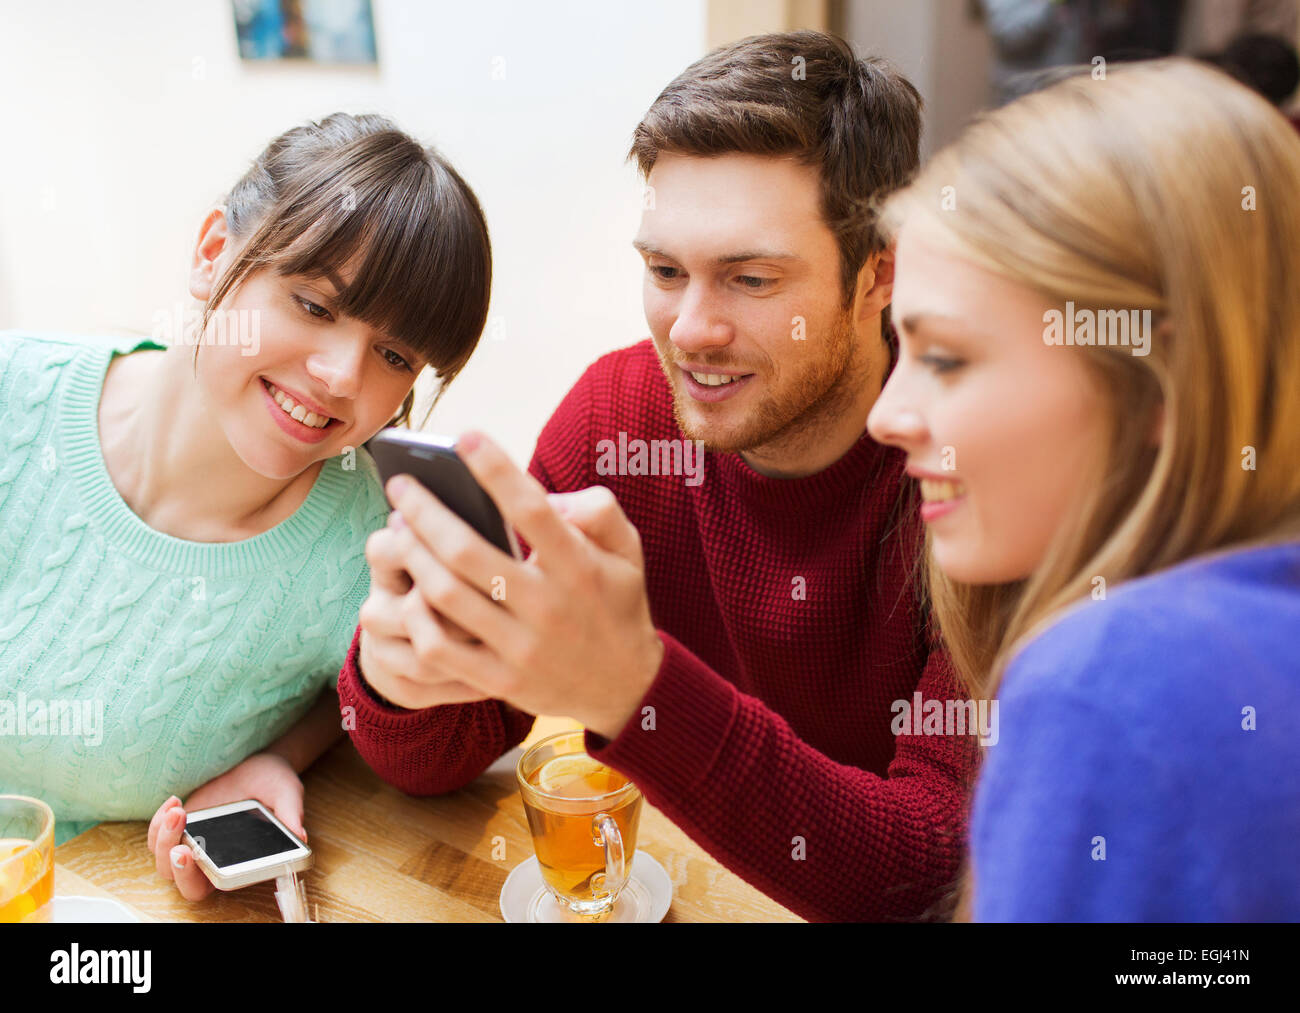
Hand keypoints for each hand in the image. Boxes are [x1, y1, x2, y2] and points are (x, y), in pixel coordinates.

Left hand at [147, 752, 305, 901]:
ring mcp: (196, 847)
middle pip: (187, 883)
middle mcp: (217, 862)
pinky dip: (158, 824)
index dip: (203, 877)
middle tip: (180, 846)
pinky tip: (174, 802)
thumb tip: (300, 835)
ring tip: (178, 811)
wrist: (255, 765)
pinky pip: (158, 840)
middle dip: (179, 869)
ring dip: (164, 842)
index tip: (193, 854)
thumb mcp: (287, 792)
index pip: (221, 882)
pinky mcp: (180, 831)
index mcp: (244, 862)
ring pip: (166, 864)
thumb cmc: (274, 782)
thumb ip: (291, 813)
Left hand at [375, 431, 664, 737]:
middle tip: (401, 484)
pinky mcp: (499, 681)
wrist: (625, 687)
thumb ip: (599, 511)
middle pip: (468, 552)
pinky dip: (416, 616)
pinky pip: (440, 649)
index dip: (495, 470)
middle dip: (424, 512)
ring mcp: (521, 649)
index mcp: (579, 568)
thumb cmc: (616, 602)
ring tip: (398, 529)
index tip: (465, 437)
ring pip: (446, 596)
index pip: (532, 510)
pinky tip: (408, 589)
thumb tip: (551, 496)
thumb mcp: (628, 551)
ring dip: (413, 556)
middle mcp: (548, 608)